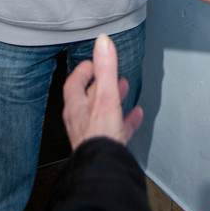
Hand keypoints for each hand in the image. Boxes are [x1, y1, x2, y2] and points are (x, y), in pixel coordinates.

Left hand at [61, 34, 143, 148]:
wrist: (104, 168)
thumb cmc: (100, 136)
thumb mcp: (105, 96)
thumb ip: (105, 68)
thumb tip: (102, 42)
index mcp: (76, 106)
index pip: (74, 83)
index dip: (83, 71)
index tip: (92, 62)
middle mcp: (80, 120)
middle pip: (88, 97)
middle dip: (101, 83)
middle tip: (110, 75)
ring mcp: (92, 134)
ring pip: (102, 112)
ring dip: (113, 99)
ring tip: (123, 89)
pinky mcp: (105, 145)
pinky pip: (116, 128)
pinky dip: (126, 119)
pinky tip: (135, 116)